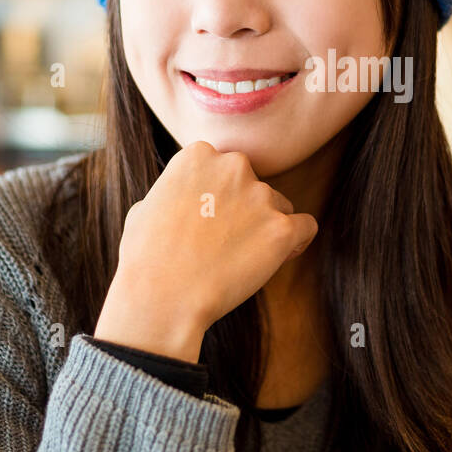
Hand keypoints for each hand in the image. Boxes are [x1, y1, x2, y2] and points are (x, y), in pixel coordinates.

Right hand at [93, 140, 317, 362]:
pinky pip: (305, 227)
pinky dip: (296, 242)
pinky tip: (279, 257)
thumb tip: (187, 196)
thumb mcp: (147, 206)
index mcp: (200, 155)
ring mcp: (260, 195)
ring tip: (241, 261)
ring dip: (267, 229)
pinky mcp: (281, 228)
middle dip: (247, 211)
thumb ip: (177, 191)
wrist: (161, 297)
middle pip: (255, 185)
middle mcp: (233, 166)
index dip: (223, 198)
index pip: (226, 169)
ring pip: (279, 208)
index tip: (214, 223)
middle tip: (228, 244)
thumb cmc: (146, 258)